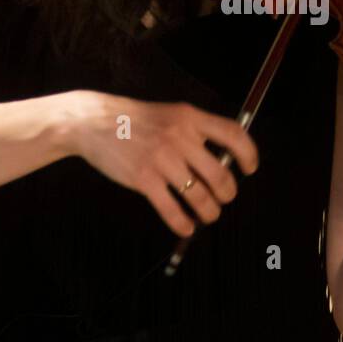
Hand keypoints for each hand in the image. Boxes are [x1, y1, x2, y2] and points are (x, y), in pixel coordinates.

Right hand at [63, 91, 258, 235]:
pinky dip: (183, 223)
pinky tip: (186, 227)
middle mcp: (179, 137)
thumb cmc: (136, 121)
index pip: (233, 135)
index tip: (249, 169)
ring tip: (208, 216)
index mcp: (190, 117)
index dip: (249, 155)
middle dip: (227, 194)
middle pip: (220, 175)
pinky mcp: (143, 178)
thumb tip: (223, 161)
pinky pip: (172, 209)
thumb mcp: (171, 114)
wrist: (93, 122)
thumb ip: (195, 132)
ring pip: (200, 196)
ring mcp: (161, 158)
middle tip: (224, 199)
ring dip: (209, 212)